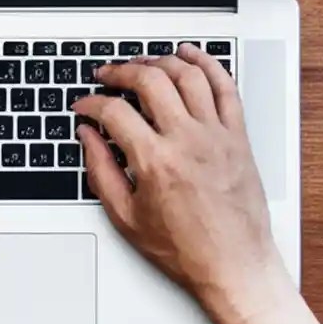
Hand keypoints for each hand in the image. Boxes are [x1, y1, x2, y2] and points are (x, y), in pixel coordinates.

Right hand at [72, 43, 322, 323]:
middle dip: (121, 71)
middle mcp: (187, 140)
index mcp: (155, 161)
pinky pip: (226, 87)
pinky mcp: (238, 137)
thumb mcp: (127, 217)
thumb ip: (101, 170)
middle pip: (150, 80)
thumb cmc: (185, 251)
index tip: (84, 106)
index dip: (91, 102)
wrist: (234, 267)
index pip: (114, 111)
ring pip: (187, 75)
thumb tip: (87, 137)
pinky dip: (208, 64)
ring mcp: (216, 135)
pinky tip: (191, 56)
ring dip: (160, 60)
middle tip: (107, 75)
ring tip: (143, 62)